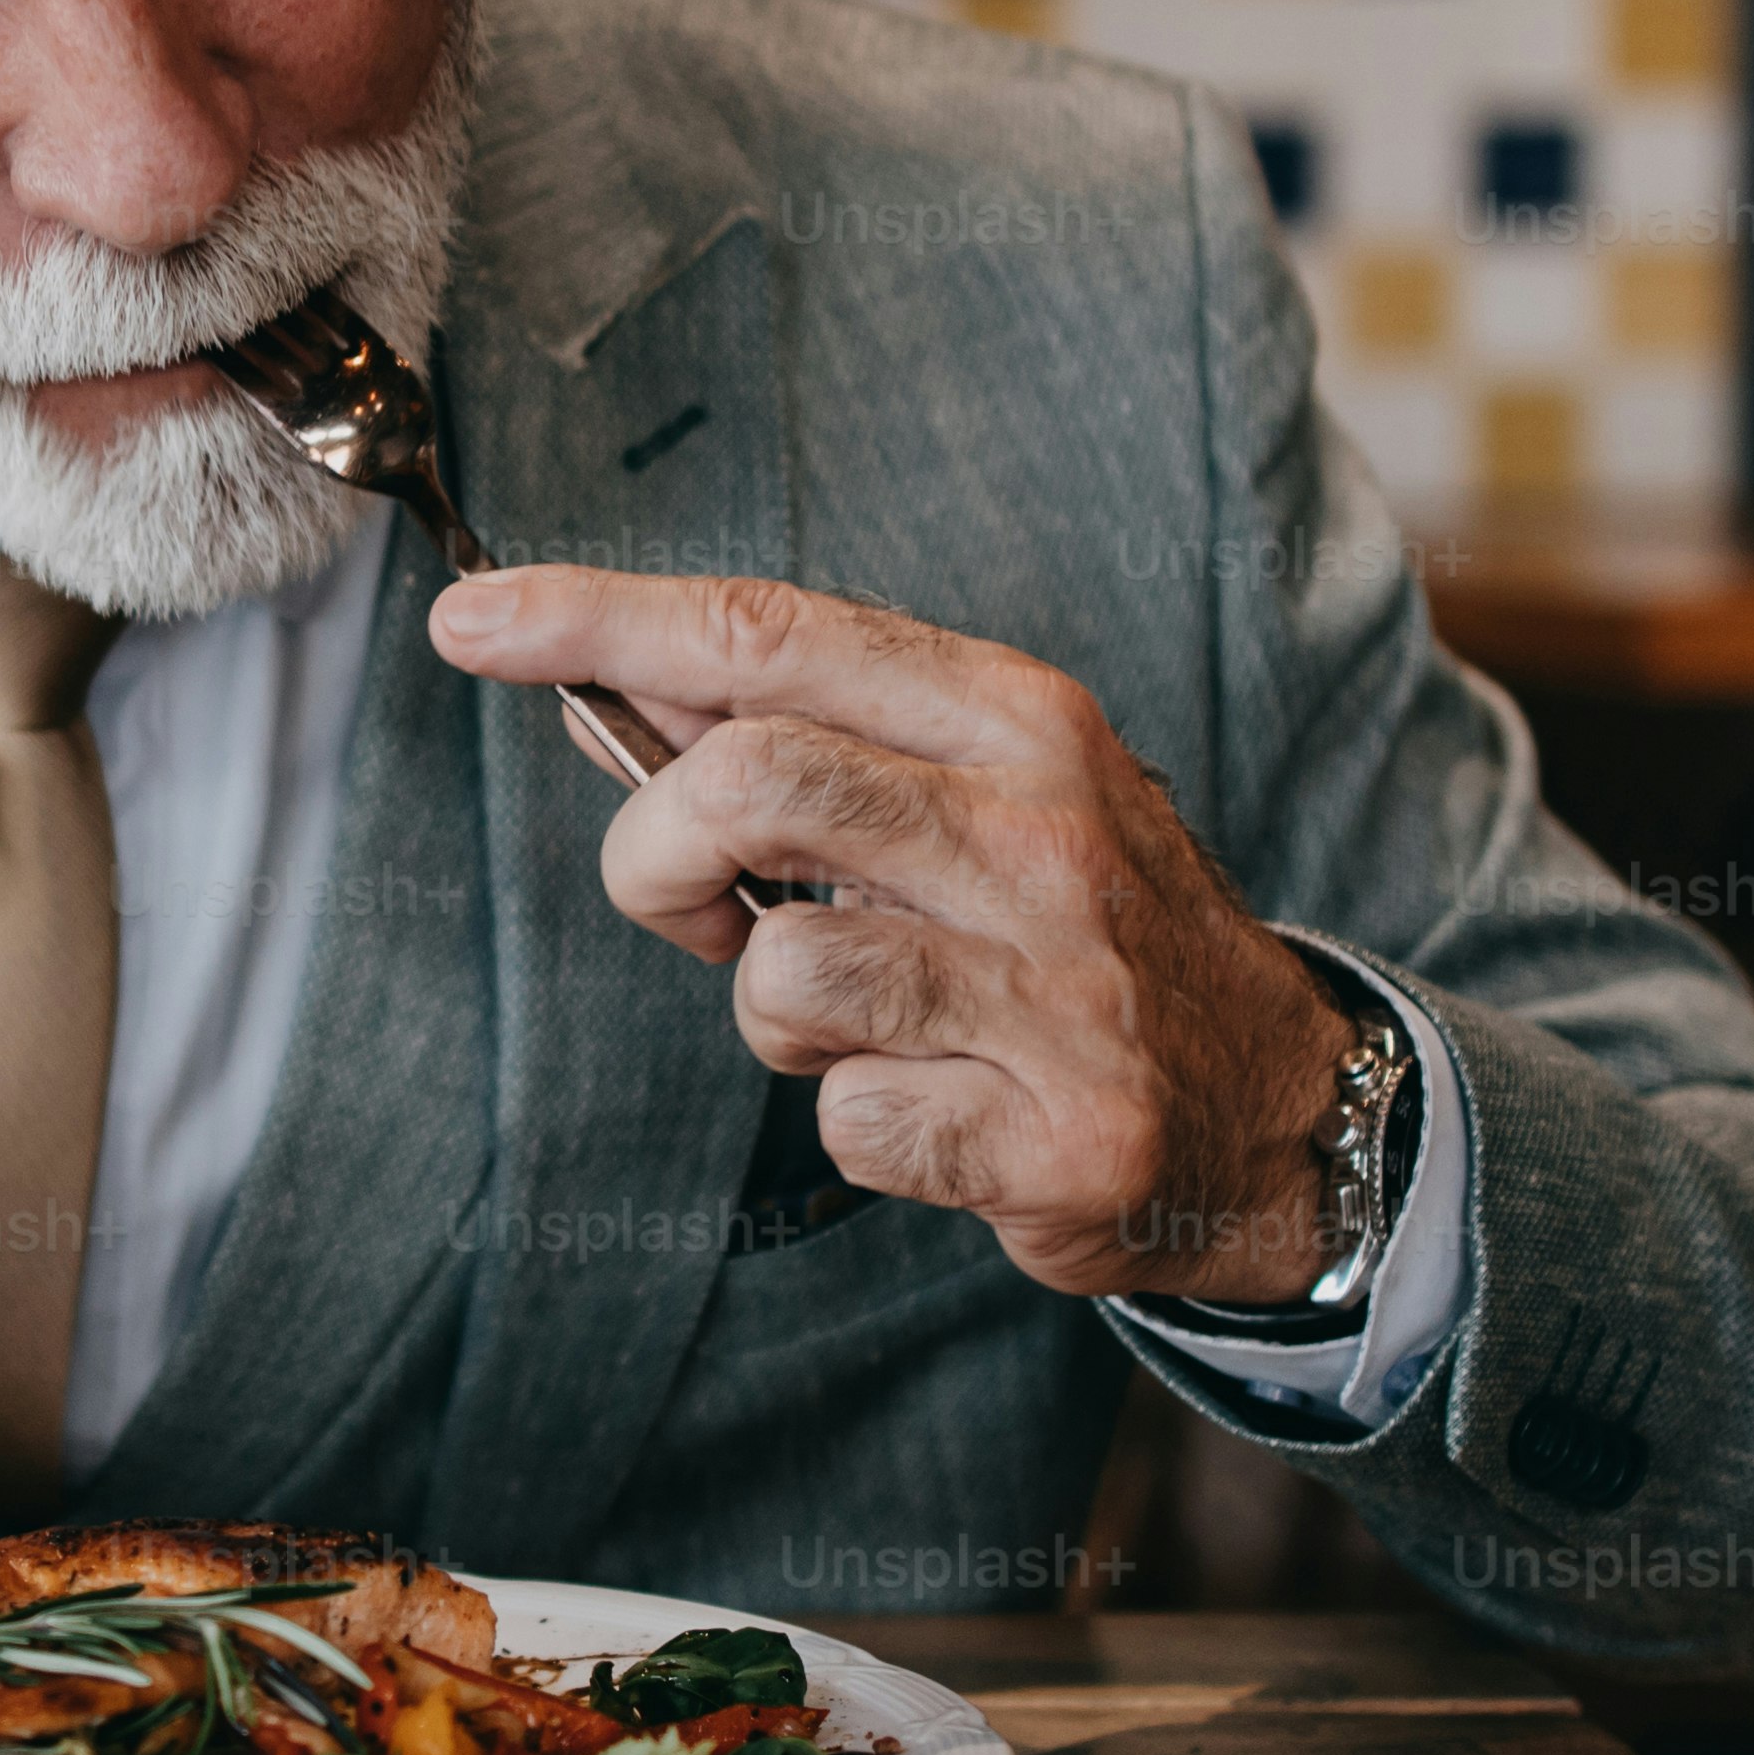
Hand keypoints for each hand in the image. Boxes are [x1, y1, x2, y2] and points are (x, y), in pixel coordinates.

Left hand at [434, 566, 1362, 1308]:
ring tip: (862, 1020)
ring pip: (779, 969)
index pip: (773, 631)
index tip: (475, 621)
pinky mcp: (1054, 1134)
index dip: (601, 620)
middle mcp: (1043, 831)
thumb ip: (815, 738)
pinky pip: (846, 1117)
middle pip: (748, 780)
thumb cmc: (1086, 934)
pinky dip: (857, 1121)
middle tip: (688, 907)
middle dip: (655, 855)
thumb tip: (615, 684)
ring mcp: (1056, 987)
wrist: (1278, 1104)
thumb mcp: (984, 791)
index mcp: (1017, 718)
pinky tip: (944, 1106)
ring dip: (771, 1011)